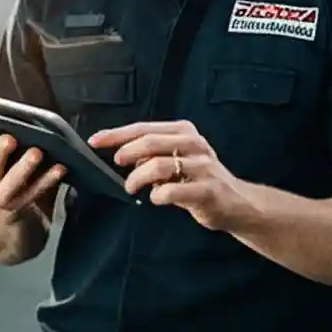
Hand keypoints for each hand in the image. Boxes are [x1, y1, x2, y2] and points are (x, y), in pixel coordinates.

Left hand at [89, 120, 254, 231]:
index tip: (95, 141)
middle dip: (126, 151)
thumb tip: (124, 152)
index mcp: (184, 132)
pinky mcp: (207, 190)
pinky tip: (157, 198)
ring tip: (132, 187)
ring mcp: (202, 166)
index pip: (144, 128)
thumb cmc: (200, 179)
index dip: (116, 134)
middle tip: (117, 163)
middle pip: (150, 142)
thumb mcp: (176, 159)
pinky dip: (158, 195)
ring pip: (159, 165)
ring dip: (138, 178)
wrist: (236, 202)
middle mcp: (194, 144)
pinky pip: (173, 191)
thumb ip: (152, 154)